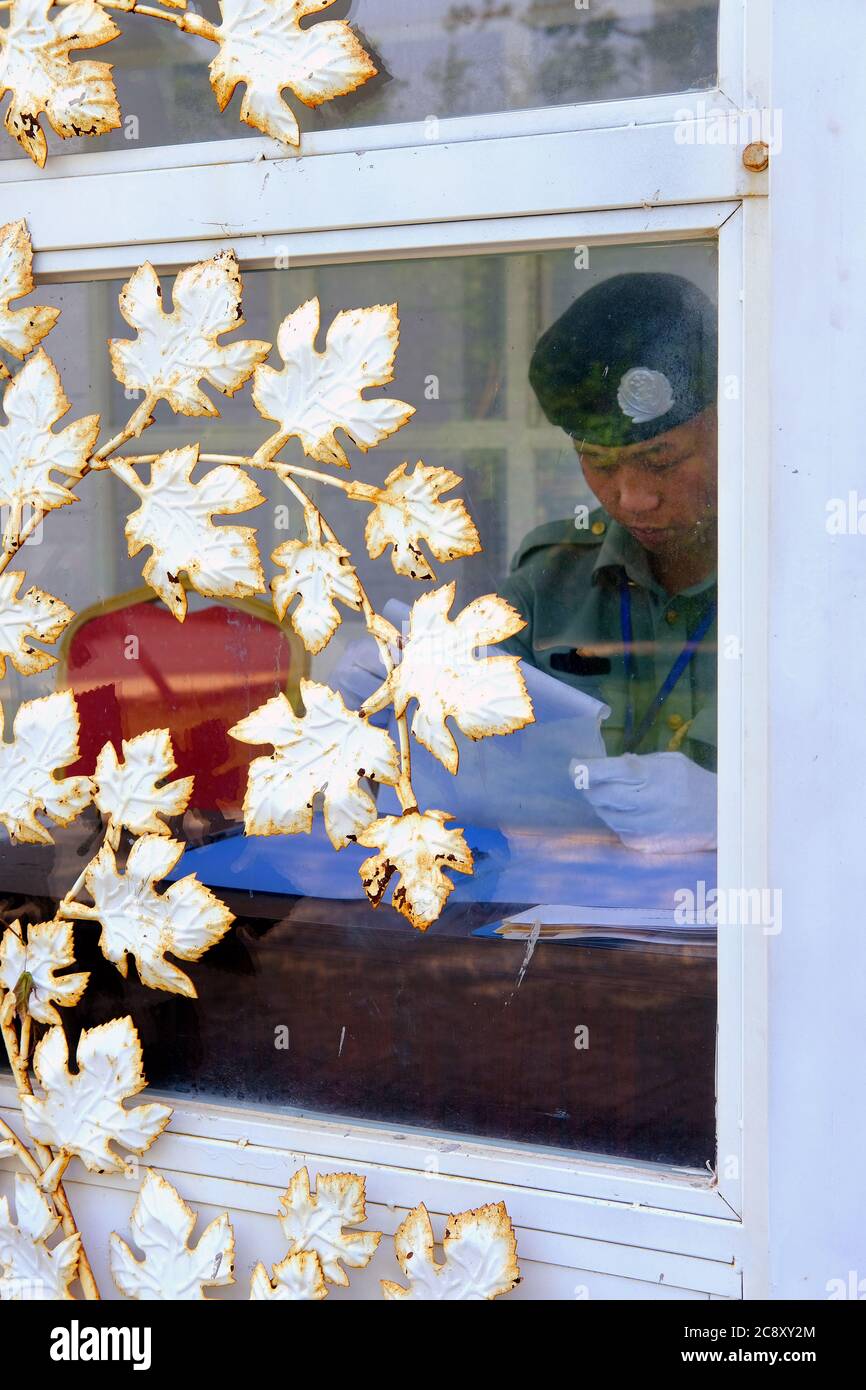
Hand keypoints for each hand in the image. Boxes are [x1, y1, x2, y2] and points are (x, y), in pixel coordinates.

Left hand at [570, 751, 716, 852]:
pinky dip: (616, 818)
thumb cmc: (693, 784)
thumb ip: (639, 763)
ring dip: (602, 803)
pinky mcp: (642, 845)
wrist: (718, 819)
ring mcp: (642, 827)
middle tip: (590, 780)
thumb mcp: (670, 762)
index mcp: (653, 777)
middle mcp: (645, 803)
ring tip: (615, 794)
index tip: (574, 765)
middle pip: (599, 795)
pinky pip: (616, 829)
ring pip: (604, 813)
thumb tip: (610, 765)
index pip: (610, 771)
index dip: (587, 768)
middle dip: (589, 786)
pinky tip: (628, 811)